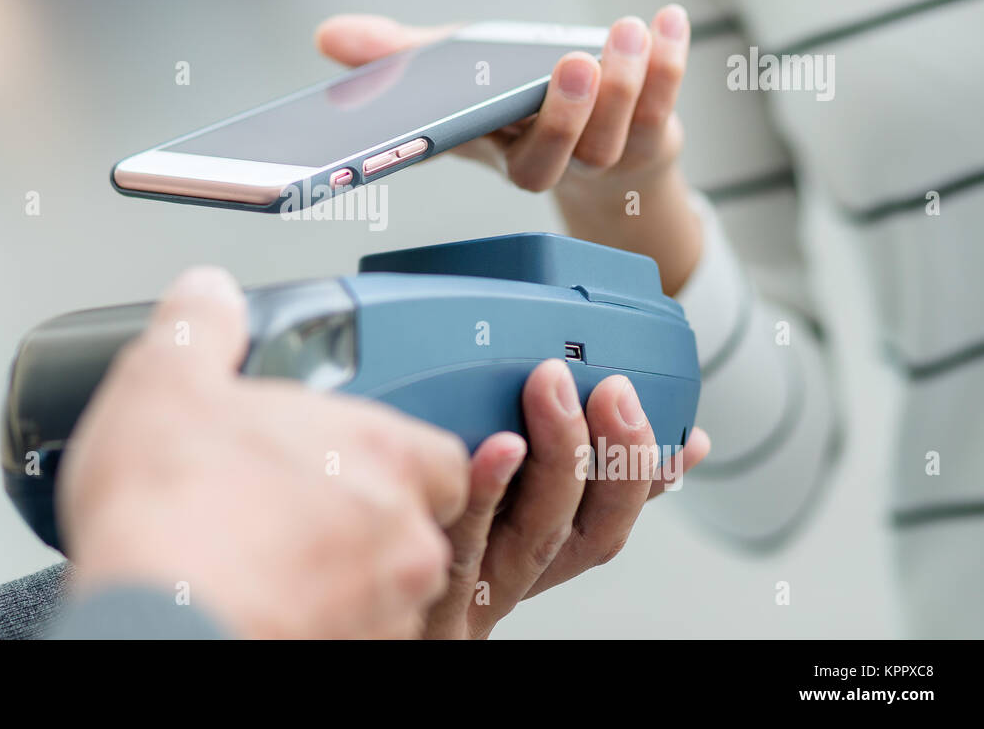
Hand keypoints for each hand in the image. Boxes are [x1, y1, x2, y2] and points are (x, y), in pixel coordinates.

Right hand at [56, 266, 470, 638]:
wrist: (157, 624)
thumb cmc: (172, 518)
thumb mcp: (165, 380)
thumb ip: (201, 326)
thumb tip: (209, 297)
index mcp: (379, 452)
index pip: (442, 455)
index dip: (401, 460)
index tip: (353, 460)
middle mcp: (401, 534)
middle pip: (416, 525)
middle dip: (367, 519)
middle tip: (298, 510)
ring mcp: (384, 608)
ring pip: (388, 589)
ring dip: (346, 575)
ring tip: (270, 562)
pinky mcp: (356, 657)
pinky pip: (356, 636)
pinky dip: (323, 622)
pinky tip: (264, 604)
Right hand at [315, 11, 702, 295]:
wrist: (604, 150)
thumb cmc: (517, 102)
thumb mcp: (455, 69)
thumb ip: (397, 54)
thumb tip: (324, 35)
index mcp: (491, 152)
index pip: (468, 153)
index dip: (462, 138)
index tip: (465, 107)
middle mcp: (548, 164)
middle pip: (554, 156)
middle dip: (566, 112)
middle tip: (572, 63)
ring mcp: (602, 156)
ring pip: (615, 135)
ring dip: (626, 83)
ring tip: (627, 29)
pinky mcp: (649, 136)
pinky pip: (661, 106)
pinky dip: (669, 64)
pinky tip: (667, 20)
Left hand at [422, 359, 708, 637]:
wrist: (338, 633)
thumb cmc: (396, 567)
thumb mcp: (461, 515)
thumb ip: (497, 468)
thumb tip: (517, 397)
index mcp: (526, 560)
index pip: (608, 521)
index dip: (651, 480)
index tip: (685, 436)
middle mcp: (511, 578)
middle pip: (591, 527)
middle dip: (617, 454)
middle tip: (613, 390)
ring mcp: (471, 587)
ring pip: (542, 530)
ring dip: (561, 454)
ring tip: (555, 389)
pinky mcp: (422, 590)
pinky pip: (460, 540)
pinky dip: (483, 492)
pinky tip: (491, 448)